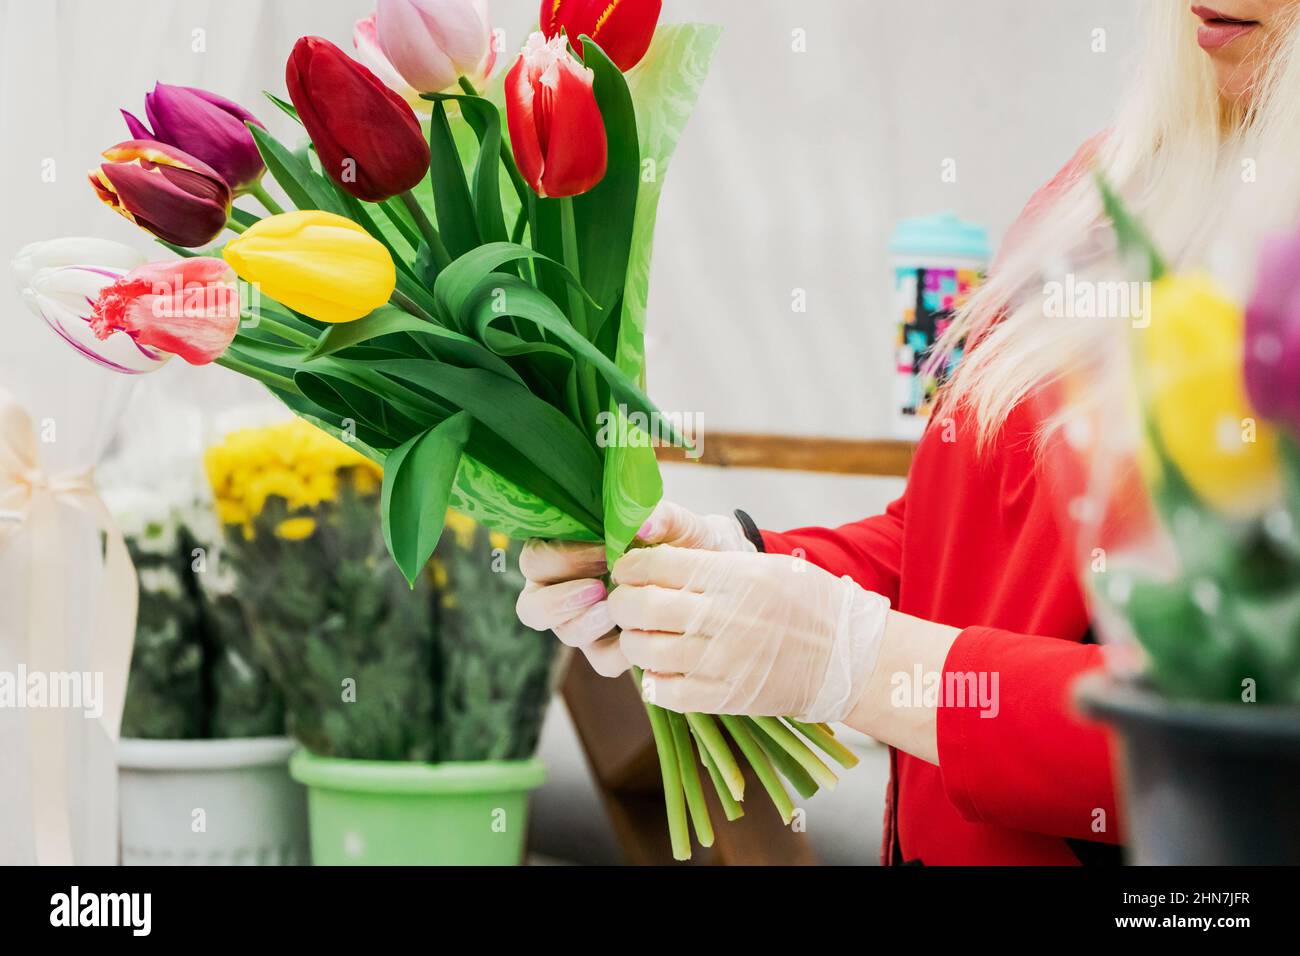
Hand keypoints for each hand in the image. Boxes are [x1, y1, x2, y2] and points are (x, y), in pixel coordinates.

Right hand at [514, 501, 755, 676]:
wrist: (713, 572)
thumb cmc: (684, 539)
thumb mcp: (680, 522)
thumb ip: (662, 516)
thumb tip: (643, 523)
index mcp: (566, 550)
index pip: (536, 560)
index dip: (561, 559)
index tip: (601, 551)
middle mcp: (565, 588)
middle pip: (531, 606)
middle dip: (560, 600)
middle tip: (598, 589)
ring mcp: (584, 621)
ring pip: (563, 633)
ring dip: (585, 624)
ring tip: (615, 610)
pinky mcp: (610, 647)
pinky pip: (601, 659)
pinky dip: (619, 651)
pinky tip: (640, 635)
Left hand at [607, 546, 889, 719]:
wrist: (849, 656)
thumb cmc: (806, 602)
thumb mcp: (761, 566)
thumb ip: (707, 565)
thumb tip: (652, 563)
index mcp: (731, 575)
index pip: (655, 564)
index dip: (629, 567)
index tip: (627, 571)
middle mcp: (722, 616)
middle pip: (640, 607)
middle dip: (621, 604)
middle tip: (624, 604)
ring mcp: (722, 660)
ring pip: (645, 651)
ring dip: (633, 643)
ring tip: (641, 637)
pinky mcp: (726, 696)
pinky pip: (667, 692)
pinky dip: (654, 682)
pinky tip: (661, 671)